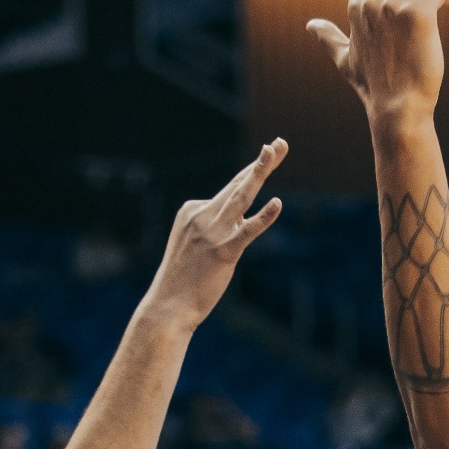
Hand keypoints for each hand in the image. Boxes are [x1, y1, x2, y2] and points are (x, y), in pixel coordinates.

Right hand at [139, 140, 288, 327]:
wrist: (168, 305)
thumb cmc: (184, 278)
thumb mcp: (196, 243)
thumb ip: (219, 227)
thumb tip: (244, 218)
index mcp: (192, 210)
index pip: (229, 190)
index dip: (251, 171)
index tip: (268, 152)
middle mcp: (201, 215)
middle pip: (237, 184)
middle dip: (261, 163)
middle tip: (279, 143)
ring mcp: (212, 233)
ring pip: (241, 197)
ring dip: (259, 172)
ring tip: (274, 151)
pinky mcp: (223, 253)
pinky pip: (247, 232)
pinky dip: (264, 217)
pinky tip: (278, 204)